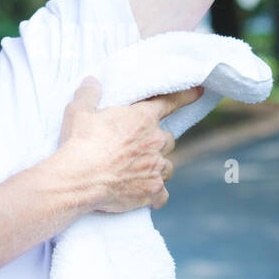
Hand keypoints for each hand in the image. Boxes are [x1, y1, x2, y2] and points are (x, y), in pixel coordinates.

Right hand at [55, 76, 204, 213]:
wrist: (79, 178)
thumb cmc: (80, 143)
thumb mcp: (79, 112)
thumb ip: (88, 94)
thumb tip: (91, 81)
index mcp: (142, 118)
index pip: (170, 102)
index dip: (185, 96)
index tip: (198, 92)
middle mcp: (155, 141)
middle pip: (167, 140)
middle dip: (156, 143)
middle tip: (138, 148)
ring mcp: (156, 167)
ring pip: (167, 166)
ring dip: (157, 167)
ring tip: (139, 172)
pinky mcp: (152, 190)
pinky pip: (162, 195)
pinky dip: (156, 196)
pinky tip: (147, 197)